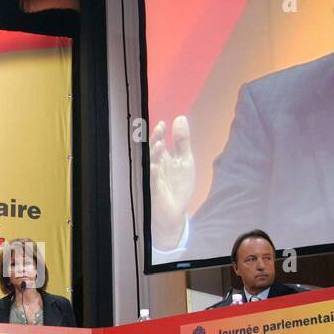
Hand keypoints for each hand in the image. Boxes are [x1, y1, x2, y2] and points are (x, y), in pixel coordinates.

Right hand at [150, 116, 195, 248]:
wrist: (174, 215)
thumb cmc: (177, 187)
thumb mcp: (185, 161)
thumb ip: (182, 142)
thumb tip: (180, 118)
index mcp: (161, 158)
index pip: (157, 142)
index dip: (159, 133)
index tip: (163, 125)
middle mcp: (153, 167)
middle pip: (150, 151)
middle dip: (154, 141)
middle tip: (160, 132)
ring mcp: (151, 180)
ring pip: (148, 165)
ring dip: (153, 156)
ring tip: (160, 145)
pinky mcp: (151, 194)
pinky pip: (149, 183)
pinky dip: (151, 175)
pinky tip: (154, 167)